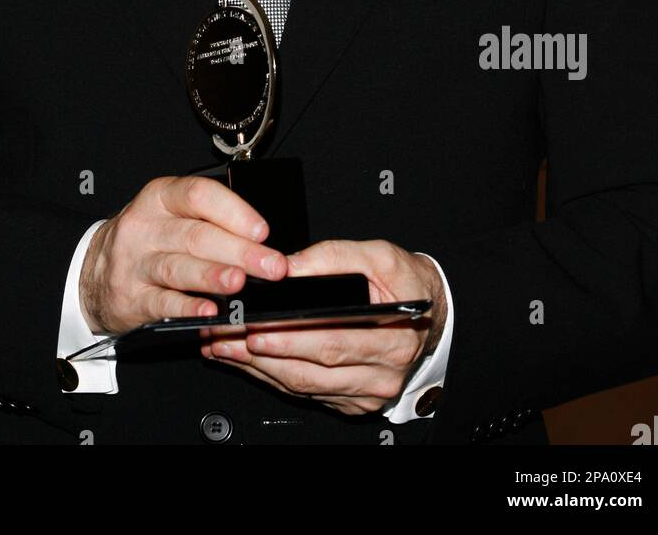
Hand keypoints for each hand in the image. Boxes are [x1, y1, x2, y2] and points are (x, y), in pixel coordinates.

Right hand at [79, 175, 287, 334]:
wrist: (93, 273)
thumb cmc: (147, 240)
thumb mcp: (169, 215)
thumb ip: (208, 219)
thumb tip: (261, 239)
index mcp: (160, 198)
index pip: (198, 195)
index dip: (233, 211)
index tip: (262, 231)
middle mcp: (145, 226)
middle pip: (196, 235)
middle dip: (239, 251)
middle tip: (272, 266)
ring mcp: (135, 263)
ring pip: (178, 267)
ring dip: (213, 275)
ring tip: (240, 282)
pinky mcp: (131, 298)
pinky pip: (162, 303)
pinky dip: (187, 308)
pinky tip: (209, 313)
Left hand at [200, 238, 446, 415]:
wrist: (433, 314)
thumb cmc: (405, 281)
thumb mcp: (380, 255)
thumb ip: (333, 257)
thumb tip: (286, 268)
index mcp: (393, 333)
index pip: (332, 341)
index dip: (290, 338)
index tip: (254, 328)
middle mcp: (382, 372)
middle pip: (311, 370)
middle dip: (260, 354)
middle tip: (224, 337)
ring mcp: (368, 392)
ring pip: (304, 386)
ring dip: (258, 369)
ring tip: (224, 347)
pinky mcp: (354, 401)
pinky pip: (307, 393)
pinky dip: (272, 377)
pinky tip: (247, 361)